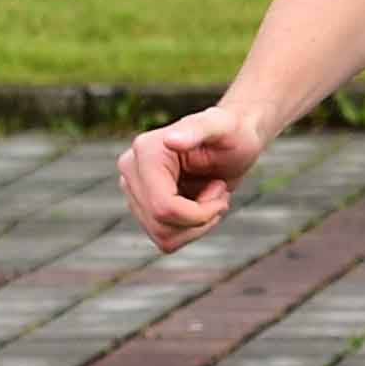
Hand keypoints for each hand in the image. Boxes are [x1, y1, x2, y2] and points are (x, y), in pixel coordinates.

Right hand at [118, 103, 268, 252]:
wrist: (233, 140)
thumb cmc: (232, 131)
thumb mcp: (223, 127)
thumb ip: (199, 129)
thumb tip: (170, 141)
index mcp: (145, 152)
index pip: (164, 208)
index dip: (200, 213)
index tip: (222, 188)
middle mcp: (131, 170)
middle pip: (161, 224)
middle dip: (200, 217)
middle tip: (219, 191)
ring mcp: (133, 190)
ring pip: (161, 236)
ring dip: (197, 225)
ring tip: (212, 197)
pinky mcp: (142, 205)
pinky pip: (164, 238)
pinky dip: (191, 230)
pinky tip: (202, 205)